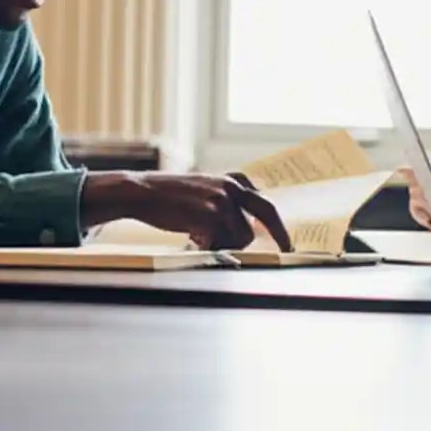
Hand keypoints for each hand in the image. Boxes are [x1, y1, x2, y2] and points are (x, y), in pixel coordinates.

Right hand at [81, 171, 291, 251]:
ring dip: (226, 244)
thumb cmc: (171, 196)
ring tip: (201, 236)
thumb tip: (251, 229)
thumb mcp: (206, 189)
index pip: (265, 203)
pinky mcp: (211, 215)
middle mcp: (232, 187)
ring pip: (243, 236)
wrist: (143, 192)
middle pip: (266, 215)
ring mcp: (223, 200)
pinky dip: (210, 246)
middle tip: (288, 250)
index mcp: (234, 179)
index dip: (277, 225)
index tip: (285, 242)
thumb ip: (228, 202)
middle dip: (279, 235)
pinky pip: (223, 243)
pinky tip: (191, 236)